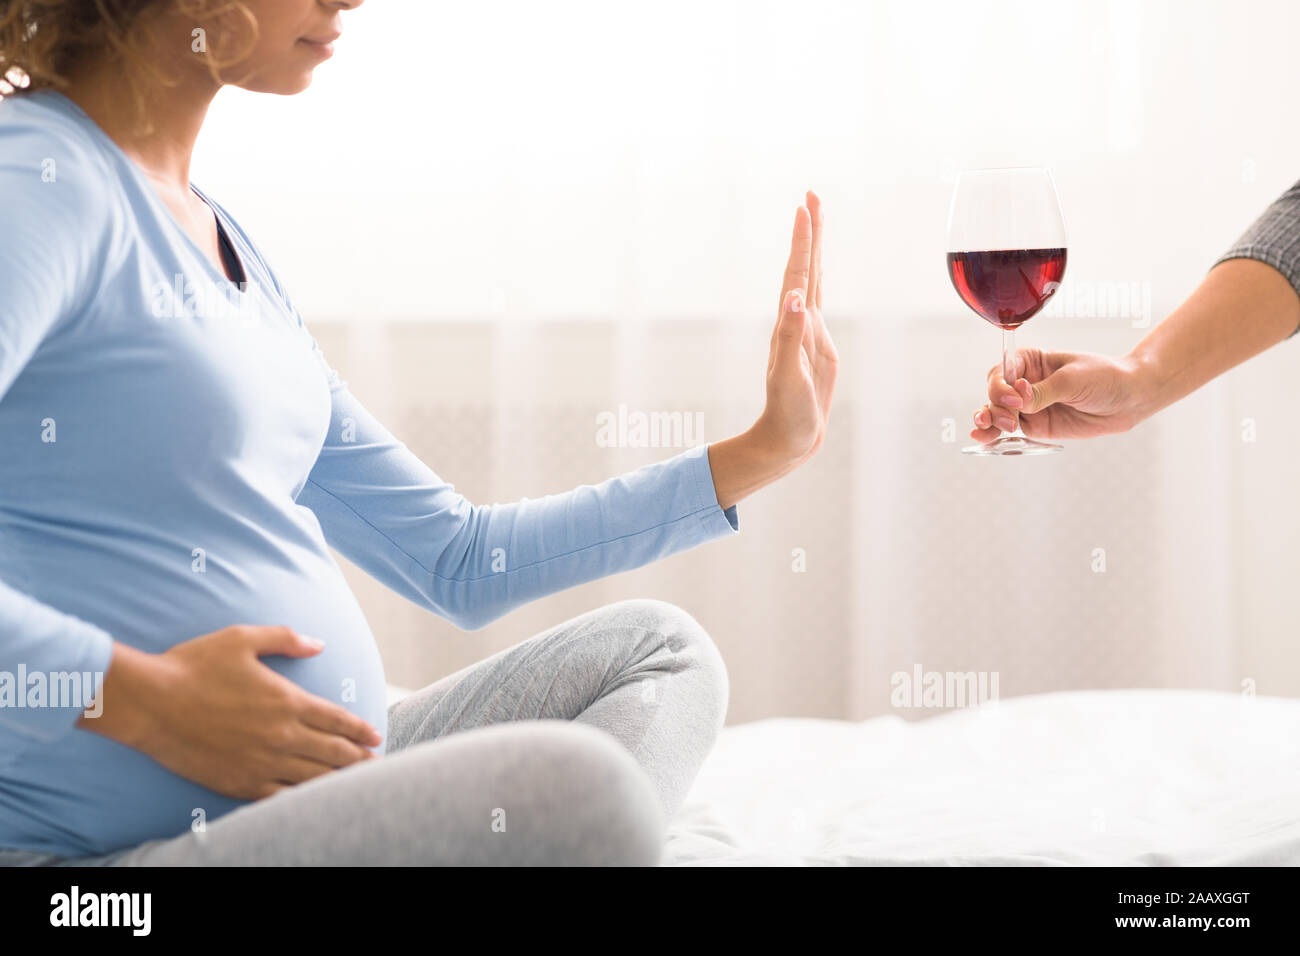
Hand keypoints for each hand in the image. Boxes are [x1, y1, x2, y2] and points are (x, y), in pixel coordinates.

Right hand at [79, 627, 382, 799]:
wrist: (149, 703)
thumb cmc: (194, 665)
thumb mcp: (242, 638)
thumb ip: (285, 639)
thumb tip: (318, 643)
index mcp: (286, 702)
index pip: (336, 719)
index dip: (360, 729)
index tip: (375, 735)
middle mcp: (280, 736)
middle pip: (332, 752)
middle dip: (359, 759)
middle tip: (377, 764)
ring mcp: (260, 762)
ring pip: (311, 778)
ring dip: (338, 781)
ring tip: (357, 784)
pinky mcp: (237, 782)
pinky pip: (279, 796)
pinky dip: (301, 798)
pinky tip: (311, 799)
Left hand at [708, 191, 838, 509]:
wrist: (789, 437)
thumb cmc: (789, 413)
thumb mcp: (790, 377)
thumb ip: (790, 338)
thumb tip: (793, 298)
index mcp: (790, 324)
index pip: (798, 273)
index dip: (803, 241)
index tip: (805, 207)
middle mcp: (796, 321)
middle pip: (805, 266)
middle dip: (809, 232)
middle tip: (812, 195)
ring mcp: (807, 330)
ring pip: (811, 279)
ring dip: (814, 248)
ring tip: (815, 217)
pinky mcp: (817, 344)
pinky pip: (819, 300)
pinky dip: (819, 278)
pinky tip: (818, 268)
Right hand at [969, 347, 1147, 442]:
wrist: (1130, 398)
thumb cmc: (1104, 377)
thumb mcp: (1072, 380)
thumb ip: (1043, 393)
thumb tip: (1018, 403)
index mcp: (1031, 361)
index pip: (1003, 371)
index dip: (1002, 386)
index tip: (1016, 398)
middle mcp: (1024, 382)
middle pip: (995, 393)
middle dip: (996, 406)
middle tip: (1011, 419)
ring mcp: (1028, 406)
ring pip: (997, 413)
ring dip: (988, 420)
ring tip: (983, 430)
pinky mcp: (1035, 426)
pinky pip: (1009, 431)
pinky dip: (994, 434)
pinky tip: (982, 437)